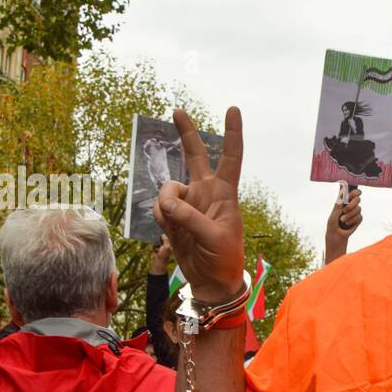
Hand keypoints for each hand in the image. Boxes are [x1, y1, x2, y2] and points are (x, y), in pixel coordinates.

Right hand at [153, 108, 245, 303]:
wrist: (211, 281)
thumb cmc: (224, 259)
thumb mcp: (214, 238)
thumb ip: (189, 218)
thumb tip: (165, 202)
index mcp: (225, 193)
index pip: (231, 158)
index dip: (232, 134)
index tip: (232, 110)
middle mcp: (206, 192)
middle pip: (195, 155)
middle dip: (186, 133)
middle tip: (177, 110)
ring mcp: (188, 203)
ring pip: (167, 188)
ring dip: (165, 204)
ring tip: (175, 225)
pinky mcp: (173, 216)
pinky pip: (159, 207)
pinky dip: (160, 218)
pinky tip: (170, 232)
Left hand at [327, 183, 361, 240]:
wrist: (336, 236)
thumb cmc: (333, 224)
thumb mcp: (334, 212)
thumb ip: (339, 202)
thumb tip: (341, 190)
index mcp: (344, 201)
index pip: (353, 192)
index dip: (355, 191)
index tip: (353, 194)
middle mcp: (351, 205)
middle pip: (358, 199)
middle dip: (351, 205)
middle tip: (344, 210)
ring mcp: (355, 212)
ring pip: (358, 209)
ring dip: (349, 215)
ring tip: (342, 220)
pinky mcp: (358, 219)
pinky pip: (359, 217)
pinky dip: (352, 220)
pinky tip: (347, 224)